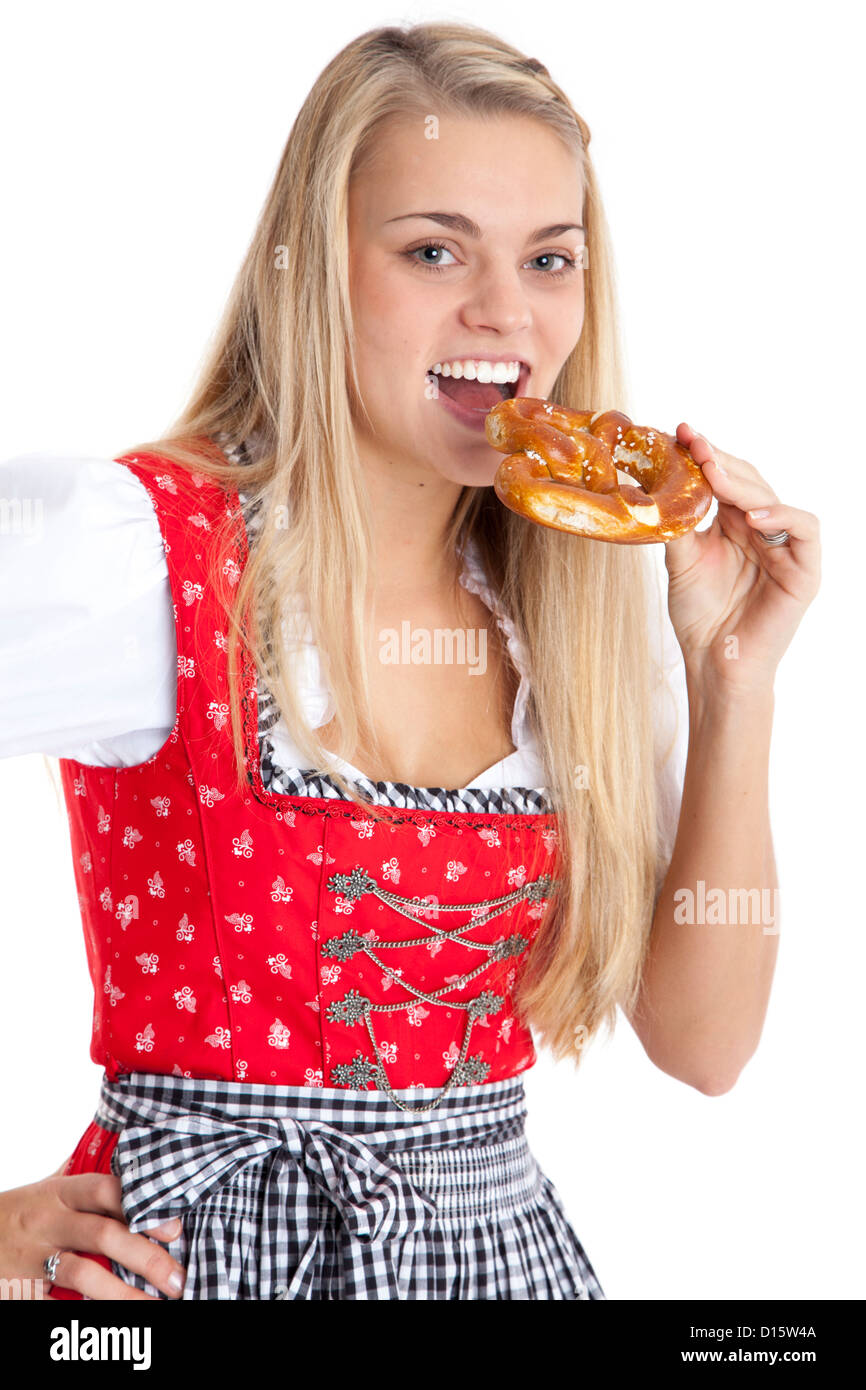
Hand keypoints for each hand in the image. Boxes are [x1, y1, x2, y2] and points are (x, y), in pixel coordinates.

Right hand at [0, 1164, 186, 1299]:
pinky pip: (56, 1303)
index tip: (175, 1230)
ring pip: (84, 1273)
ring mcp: (35, 1256)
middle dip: (146, 1256)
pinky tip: (114, 1324)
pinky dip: (87, 1312)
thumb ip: (85, 1183)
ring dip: (124, 1294)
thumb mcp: (48, 1189)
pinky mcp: (22, 1287)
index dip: (143, 1208)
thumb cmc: (19, 1212)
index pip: (107, 1191)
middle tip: (178, 1278)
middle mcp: (50, 1221)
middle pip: (104, 1234)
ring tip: (155, 1307)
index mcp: (61, 1192)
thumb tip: (132, 1169)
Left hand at [662, 423, 820, 691]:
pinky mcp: (804, 569)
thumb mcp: (681, 561)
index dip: (706, 456)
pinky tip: (751, 516)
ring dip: (743, 483)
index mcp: (734, 525)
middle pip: (749, 482)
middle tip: (693, 443)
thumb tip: (654, 482)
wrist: (714, 663)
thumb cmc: (700, 618)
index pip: (725, 480)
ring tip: (713, 474)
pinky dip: (781, 516)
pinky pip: (804, 529)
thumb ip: (679, 523)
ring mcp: (785, 548)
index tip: (680, 433)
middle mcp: (762, 530)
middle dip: (720, 461)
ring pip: (773, 498)